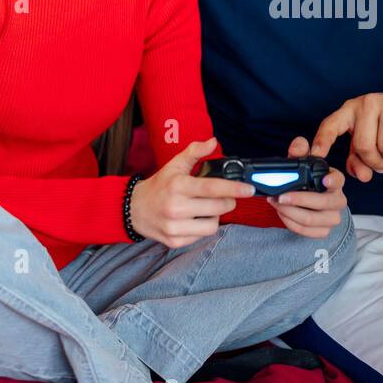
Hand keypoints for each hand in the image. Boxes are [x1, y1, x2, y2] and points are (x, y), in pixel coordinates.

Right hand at [128, 137, 255, 248]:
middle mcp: (176, 207)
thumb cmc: (159, 186)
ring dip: (215, 217)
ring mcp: (174, 226)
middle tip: (223, 197)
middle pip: (218, 208)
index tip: (249, 189)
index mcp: (178, 186)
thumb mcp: (174, 165)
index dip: (234, 189)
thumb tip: (213, 141)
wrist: (133, 209)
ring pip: (212, 226)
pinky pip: (201, 237)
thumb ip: (195, 152)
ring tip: (207, 209)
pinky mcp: (174, 241)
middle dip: (228, 201)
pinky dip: (202, 228)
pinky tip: (194, 220)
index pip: (212, 188)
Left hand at [267, 136, 348, 237]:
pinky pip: (306, 231)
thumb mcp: (302, 162)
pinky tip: (281, 213)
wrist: (307, 202)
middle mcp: (337, 200)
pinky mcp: (323, 231)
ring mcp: (332, 217)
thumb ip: (299, 151)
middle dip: (299, 200)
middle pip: (323, 203)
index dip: (333, 181)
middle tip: (280, 197)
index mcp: (335, 181)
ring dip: (290, 212)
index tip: (324, 180)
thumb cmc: (306, 180)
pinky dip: (290, 223)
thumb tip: (298, 146)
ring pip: (311, 219)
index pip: (338, 180)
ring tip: (276, 203)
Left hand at [309, 86, 382, 181]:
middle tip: (382, 164)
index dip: (322, 142)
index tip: (315, 156)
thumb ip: (357, 160)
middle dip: (374, 162)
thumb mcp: (365, 139)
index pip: (331, 126)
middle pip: (364, 145)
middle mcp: (367, 103)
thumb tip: (363, 176)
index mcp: (349, 110)